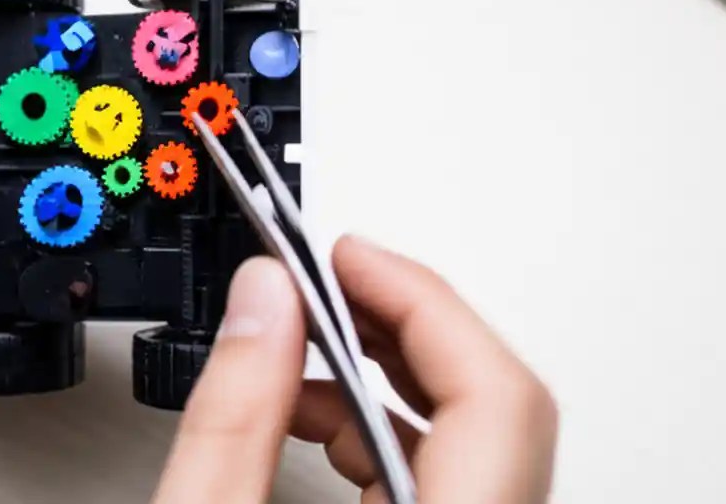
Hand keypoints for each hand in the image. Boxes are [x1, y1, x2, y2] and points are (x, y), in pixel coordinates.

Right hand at [151, 236, 557, 502]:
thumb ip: (232, 418)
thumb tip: (261, 299)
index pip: (493, 397)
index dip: (422, 303)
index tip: (346, 256)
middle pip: (493, 404)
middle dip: (400, 324)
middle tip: (323, 279)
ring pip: (472, 435)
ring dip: (384, 373)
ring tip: (298, 345)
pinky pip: (450, 470)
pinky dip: (379, 425)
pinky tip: (309, 414)